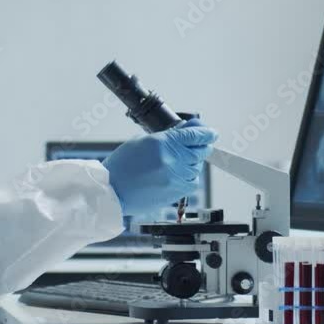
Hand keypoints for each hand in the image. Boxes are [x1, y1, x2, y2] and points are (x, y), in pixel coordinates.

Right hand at [103, 118, 217, 216]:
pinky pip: (192, 181)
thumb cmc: (122, 166)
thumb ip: (167, 136)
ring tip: (182, 159)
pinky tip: (179, 172)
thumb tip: (184, 131)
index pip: (194, 135)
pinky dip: (190, 175)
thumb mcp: (142, 141)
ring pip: (197, 167)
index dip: (206, 132)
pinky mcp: (176, 193)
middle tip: (203, 143)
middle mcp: (173, 160)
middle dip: (203, 145)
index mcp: (164, 143)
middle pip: (201, 151)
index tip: (210, 132)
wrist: (112, 191)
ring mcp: (176, 178)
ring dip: (194, 161)